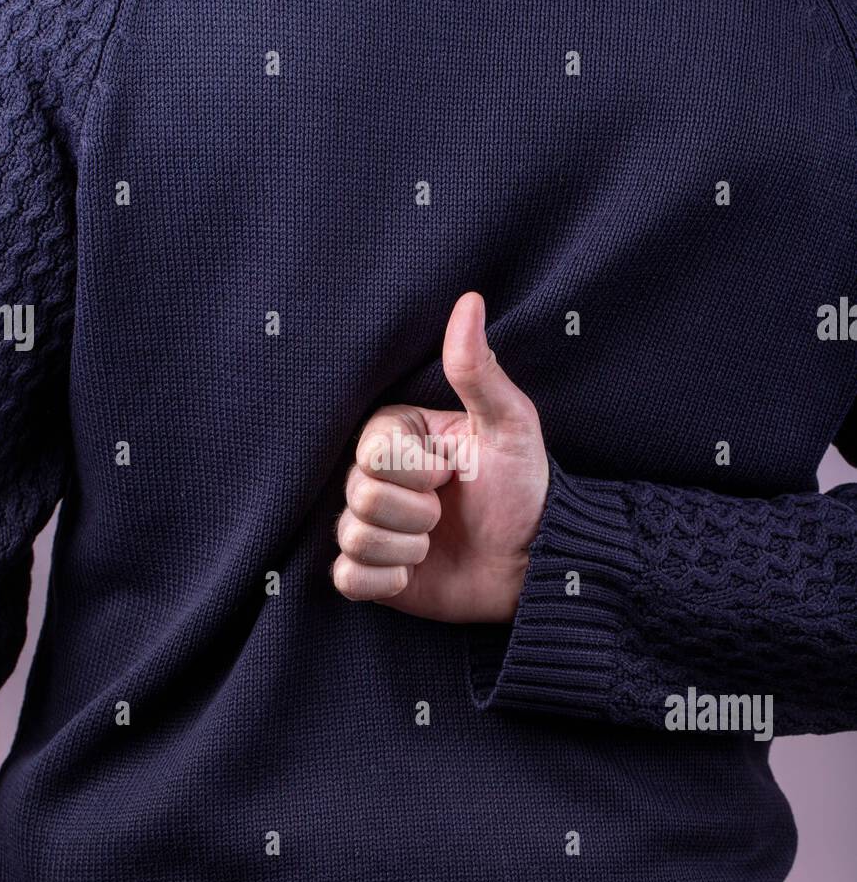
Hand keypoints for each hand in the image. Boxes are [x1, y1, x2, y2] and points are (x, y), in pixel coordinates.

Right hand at [332, 292, 548, 621]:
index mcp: (396, 438)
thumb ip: (477, 369)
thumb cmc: (523, 487)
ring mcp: (370, 527)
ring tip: (436, 543)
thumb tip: (469, 300)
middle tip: (447, 511)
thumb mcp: (509, 424)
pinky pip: (348, 578)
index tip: (451, 471)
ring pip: (353, 536)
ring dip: (408, 548)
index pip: (372, 450)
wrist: (533, 561)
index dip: (415, 468)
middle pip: (360, 494)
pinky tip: (416, 574)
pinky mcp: (370, 573)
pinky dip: (386, 580)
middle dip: (417, 511)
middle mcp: (374, 479)